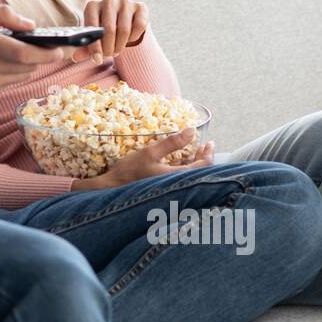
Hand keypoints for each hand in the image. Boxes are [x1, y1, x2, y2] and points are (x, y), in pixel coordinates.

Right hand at [0, 3, 67, 100]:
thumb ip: (3, 14)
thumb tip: (31, 25)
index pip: (26, 54)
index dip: (48, 53)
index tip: (60, 48)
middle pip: (28, 68)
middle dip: (42, 58)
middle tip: (50, 49)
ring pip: (21, 78)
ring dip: (28, 66)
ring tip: (26, 54)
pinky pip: (8, 84)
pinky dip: (12, 74)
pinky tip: (3, 63)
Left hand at [70, 0, 148, 63]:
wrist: (123, 22)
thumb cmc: (104, 31)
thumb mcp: (93, 39)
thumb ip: (85, 48)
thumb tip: (76, 57)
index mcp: (92, 6)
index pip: (92, 27)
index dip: (95, 46)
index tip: (97, 60)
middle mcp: (108, 0)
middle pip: (109, 30)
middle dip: (108, 48)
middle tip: (108, 55)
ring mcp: (125, 2)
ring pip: (124, 30)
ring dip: (120, 45)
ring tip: (116, 50)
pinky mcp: (140, 6)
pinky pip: (139, 26)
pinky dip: (134, 38)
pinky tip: (128, 39)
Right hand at [70, 128, 214, 190]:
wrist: (112, 190)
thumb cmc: (130, 171)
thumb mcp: (150, 152)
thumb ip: (172, 142)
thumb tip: (192, 131)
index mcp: (177, 178)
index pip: (203, 167)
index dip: (208, 154)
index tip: (210, 142)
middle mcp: (177, 186)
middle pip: (199, 174)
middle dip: (203, 158)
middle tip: (204, 145)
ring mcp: (171, 190)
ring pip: (190, 177)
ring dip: (194, 163)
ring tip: (194, 151)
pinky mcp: (164, 190)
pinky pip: (181, 179)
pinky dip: (185, 169)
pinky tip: (179, 162)